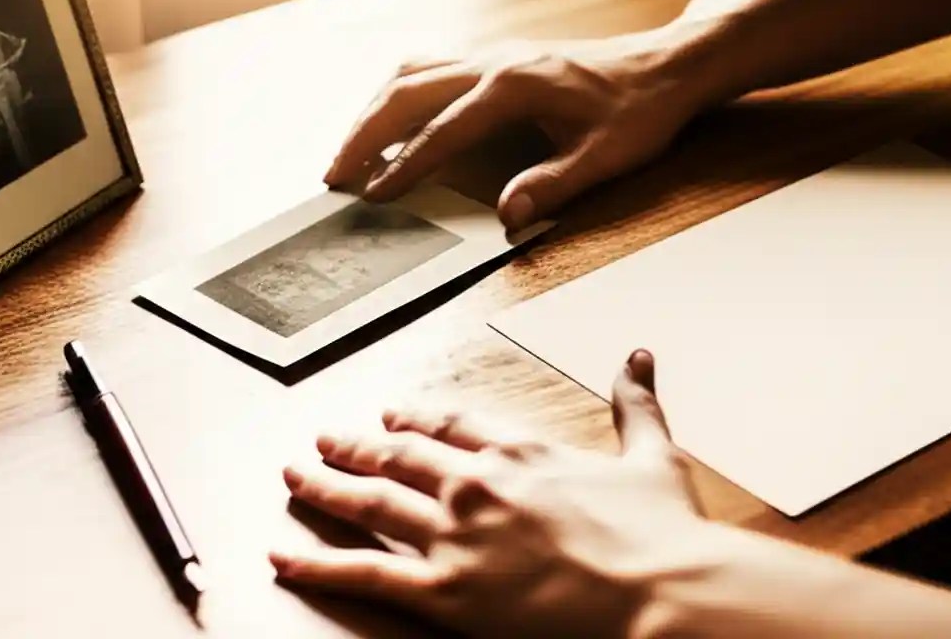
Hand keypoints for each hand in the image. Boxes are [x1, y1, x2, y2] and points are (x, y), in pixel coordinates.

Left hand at [271, 350, 715, 638]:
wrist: (664, 595)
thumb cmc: (663, 536)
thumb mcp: (654, 456)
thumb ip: (635, 403)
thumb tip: (638, 356)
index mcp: (522, 450)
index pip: (451, 425)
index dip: (415, 419)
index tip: (393, 415)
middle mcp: (478, 484)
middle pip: (399, 456)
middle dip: (357, 447)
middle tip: (325, 440)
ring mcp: (456, 536)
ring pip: (372, 502)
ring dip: (327, 487)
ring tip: (296, 477)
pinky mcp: (444, 593)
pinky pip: (365, 574)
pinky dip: (319, 565)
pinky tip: (286, 558)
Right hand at [324, 33, 713, 230]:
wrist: (666, 66)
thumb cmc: (640, 110)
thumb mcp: (606, 156)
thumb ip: (553, 184)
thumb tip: (507, 217)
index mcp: (516, 86)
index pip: (443, 130)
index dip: (405, 166)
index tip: (374, 196)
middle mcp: (495, 61)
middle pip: (408, 92)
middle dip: (365, 134)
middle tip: (334, 175)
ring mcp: (494, 54)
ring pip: (413, 73)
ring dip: (375, 109)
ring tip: (349, 151)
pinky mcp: (497, 57)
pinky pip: (430, 67)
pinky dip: (399, 94)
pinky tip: (390, 119)